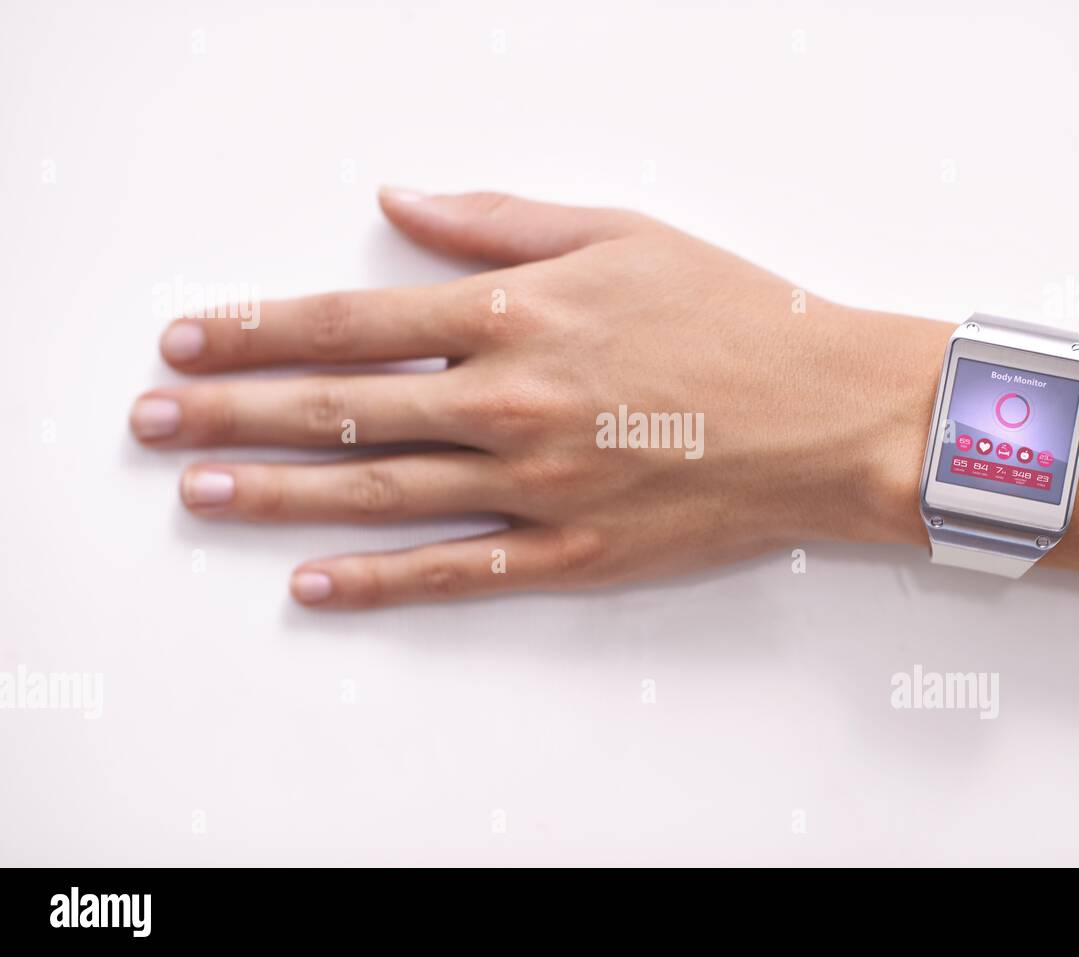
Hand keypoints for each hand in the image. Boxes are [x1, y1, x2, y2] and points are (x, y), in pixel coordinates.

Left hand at [131, 190, 937, 607]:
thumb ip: (497, 220)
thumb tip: (400, 203)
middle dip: (233, 413)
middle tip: (154, 422)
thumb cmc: (738, 314)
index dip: (258, 331)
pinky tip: (316, 584)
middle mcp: (510, 402)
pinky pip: (457, 571)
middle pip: (340, 411)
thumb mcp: (620, 232)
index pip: (351, 323)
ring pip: (379, 494)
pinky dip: (381, 581)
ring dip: (277, 494)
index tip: (190, 340)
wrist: (831, 411)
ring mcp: (537, 486)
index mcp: (519, 314)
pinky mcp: (574, 551)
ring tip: (200, 491)